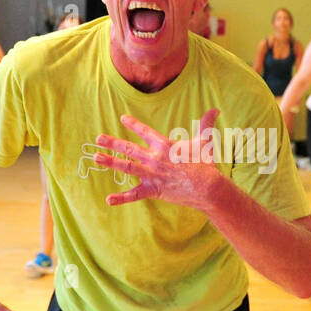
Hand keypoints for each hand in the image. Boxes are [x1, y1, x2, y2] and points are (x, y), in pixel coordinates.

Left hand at [94, 109, 222, 210]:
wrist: (208, 187)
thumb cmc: (205, 164)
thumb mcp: (204, 141)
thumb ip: (206, 124)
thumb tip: (215, 110)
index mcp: (164, 145)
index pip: (145, 131)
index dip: (133, 124)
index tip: (122, 118)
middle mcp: (154, 158)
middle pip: (129, 148)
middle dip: (112, 143)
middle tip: (98, 138)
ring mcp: (152, 175)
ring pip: (126, 167)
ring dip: (110, 162)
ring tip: (96, 157)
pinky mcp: (153, 190)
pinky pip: (135, 194)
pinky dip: (121, 198)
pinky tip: (108, 199)